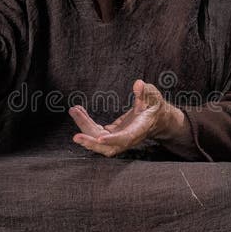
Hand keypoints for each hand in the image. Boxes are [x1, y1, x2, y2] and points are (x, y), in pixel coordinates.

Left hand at [69, 79, 185, 156]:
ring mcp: (118, 138)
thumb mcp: (153, 97)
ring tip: (75, 111)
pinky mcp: (111, 135)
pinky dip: (86, 123)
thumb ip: (146, 91)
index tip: (100, 139)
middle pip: (108, 147)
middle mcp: (128, 138)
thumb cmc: (154, 106)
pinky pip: (95, 133)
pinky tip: (78, 111)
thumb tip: (138, 84)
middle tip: (76, 137)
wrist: (155, 119)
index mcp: (139, 129)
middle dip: (92, 143)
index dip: (114, 140)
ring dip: (85, 128)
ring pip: (98, 140)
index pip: (126, 138)